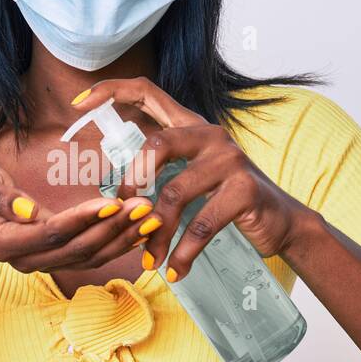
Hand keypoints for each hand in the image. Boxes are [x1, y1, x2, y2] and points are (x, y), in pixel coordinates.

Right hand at [0, 159, 160, 272]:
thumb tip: (28, 211)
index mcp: (6, 244)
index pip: (52, 233)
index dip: (83, 219)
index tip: (112, 202)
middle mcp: (28, 261)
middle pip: (78, 249)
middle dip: (113, 228)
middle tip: (143, 206)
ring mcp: (46, 264)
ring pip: (91, 257)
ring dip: (123, 238)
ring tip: (151, 216)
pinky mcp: (60, 260)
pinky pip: (95, 256)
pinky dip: (120, 243)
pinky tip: (143, 230)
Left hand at [71, 78, 312, 279]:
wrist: (282, 223)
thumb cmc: (229, 203)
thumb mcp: (194, 180)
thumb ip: (162, 175)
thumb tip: (116, 197)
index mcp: (191, 126)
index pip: (148, 92)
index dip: (111, 91)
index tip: (78, 104)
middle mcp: (210, 135)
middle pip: (156, 144)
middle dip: (132, 183)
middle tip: (123, 215)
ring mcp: (230, 160)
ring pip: (174, 193)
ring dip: (156, 233)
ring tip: (150, 258)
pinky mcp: (244, 190)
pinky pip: (200, 224)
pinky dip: (183, 252)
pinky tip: (176, 270)